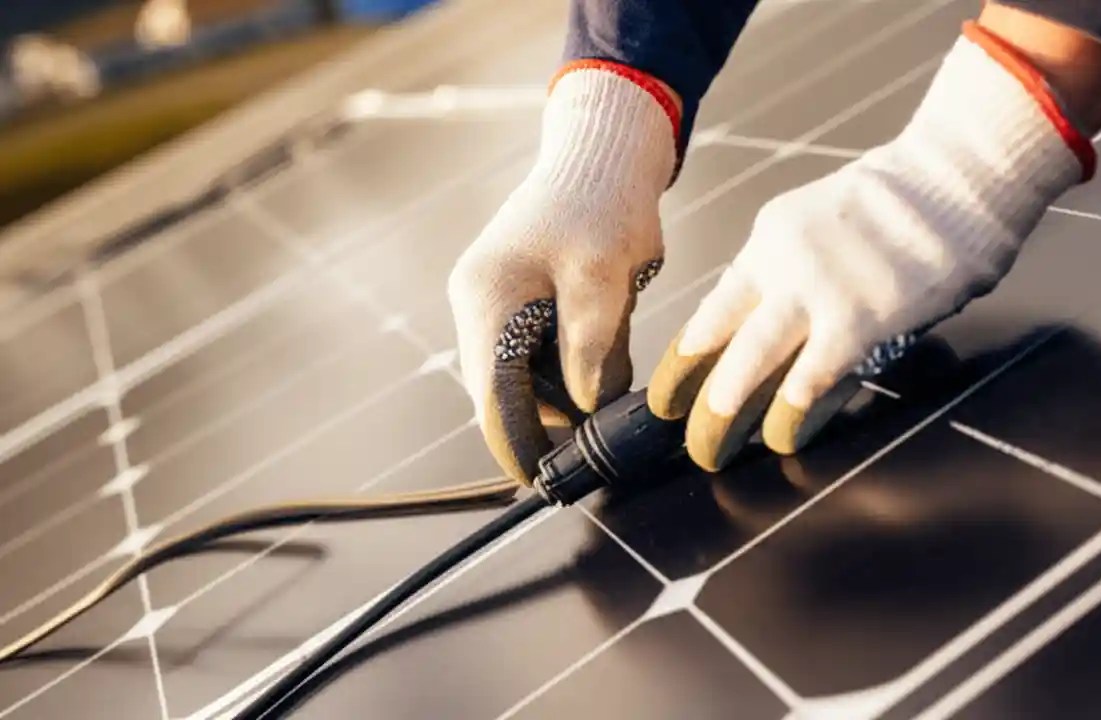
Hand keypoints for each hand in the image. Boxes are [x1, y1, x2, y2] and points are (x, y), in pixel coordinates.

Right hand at [449, 67, 676, 482]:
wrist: (603, 151)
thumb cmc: (604, 206)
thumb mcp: (603, 280)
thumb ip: (590, 349)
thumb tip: (588, 409)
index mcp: (488, 301)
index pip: (493, 401)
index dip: (520, 448)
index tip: (549, 484)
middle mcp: (478, 304)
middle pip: (500, 394)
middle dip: (544, 426)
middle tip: (595, 450)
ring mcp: (493, 300)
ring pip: (519, 377)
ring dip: (558, 398)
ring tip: (606, 409)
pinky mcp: (517, 297)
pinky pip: (534, 352)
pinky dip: (564, 370)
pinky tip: (600, 367)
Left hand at [647, 23, 1095, 470]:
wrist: (959, 175)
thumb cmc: (903, 205)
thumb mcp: (823, 224)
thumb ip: (793, 275)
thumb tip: (768, 331)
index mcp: (769, 240)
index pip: (711, 310)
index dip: (683, 360)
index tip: (663, 397)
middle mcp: (781, 265)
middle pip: (719, 342)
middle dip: (697, 398)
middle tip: (685, 439)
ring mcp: (816, 293)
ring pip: (750, 364)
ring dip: (726, 414)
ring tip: (713, 451)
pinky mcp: (859, 321)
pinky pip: (810, 381)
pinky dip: (791, 416)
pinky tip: (782, 439)